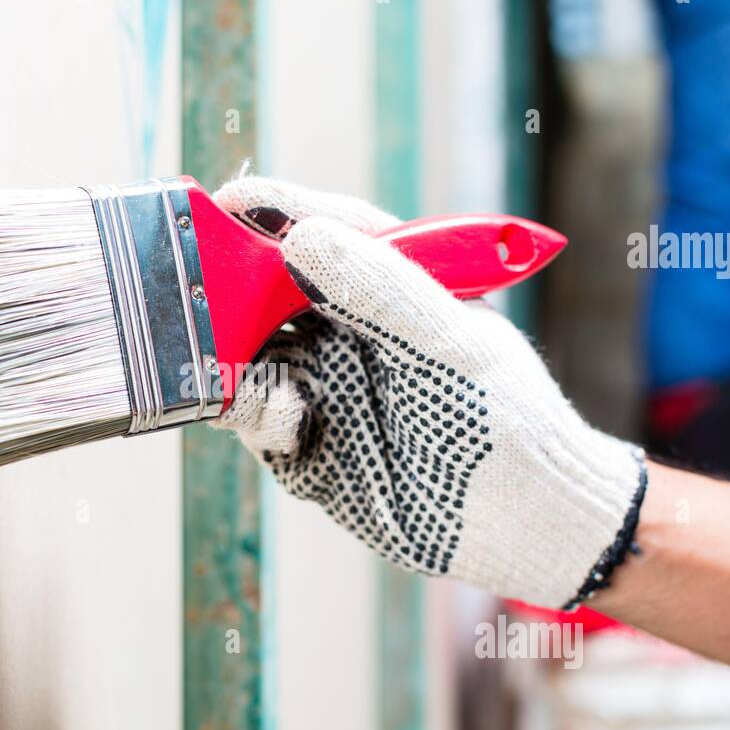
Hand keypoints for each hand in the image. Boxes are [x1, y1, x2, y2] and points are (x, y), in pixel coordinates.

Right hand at [213, 176, 646, 608]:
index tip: (224, 202)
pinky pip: (255, 416)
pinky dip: (257, 415)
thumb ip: (382, 291)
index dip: (272, 211)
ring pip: (250, 354)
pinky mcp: (305, 443)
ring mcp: (323, 383)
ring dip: (243, 363)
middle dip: (235, 293)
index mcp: (394, 284)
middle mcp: (348, 328)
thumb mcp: (452, 347)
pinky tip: (290, 425)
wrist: (520, 527)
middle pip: (267, 289)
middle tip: (210, 303)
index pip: (326, 227)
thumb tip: (303, 238)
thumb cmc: (507, 422)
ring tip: (277, 387)